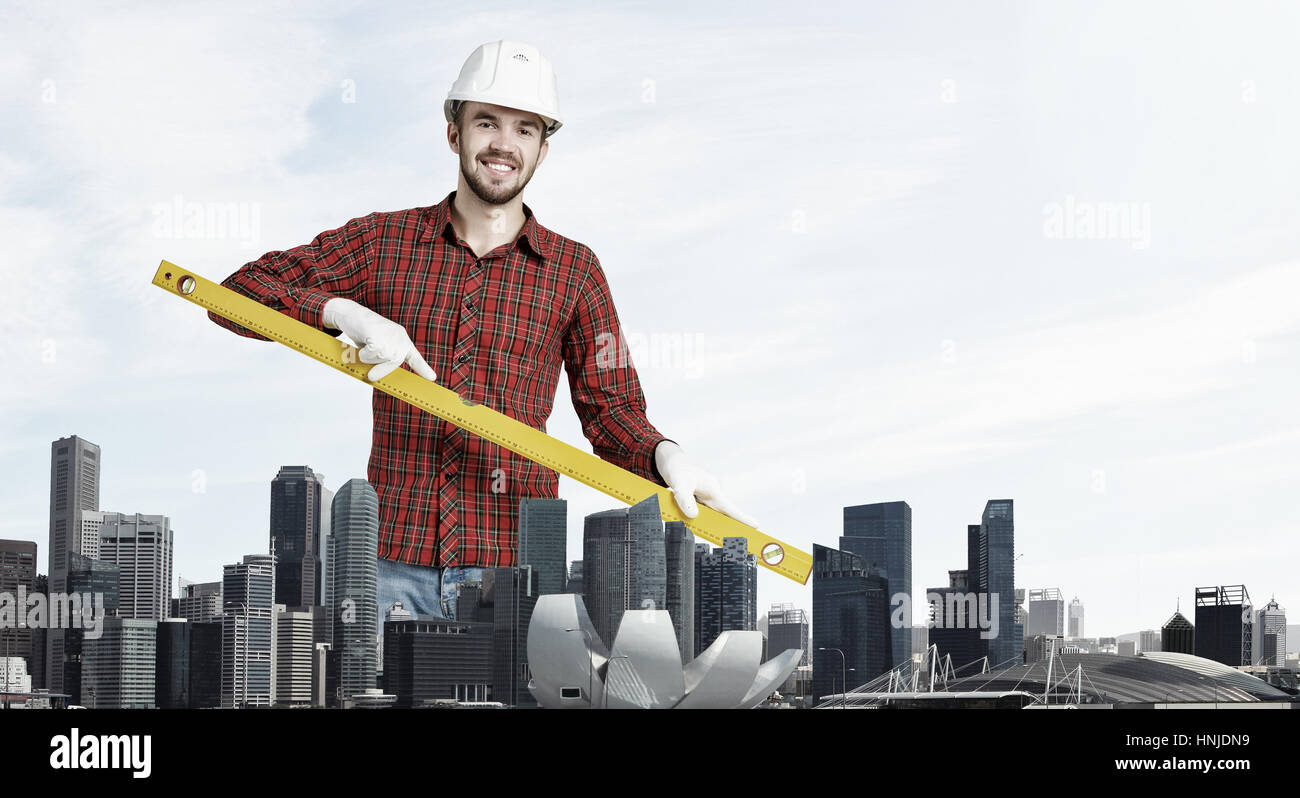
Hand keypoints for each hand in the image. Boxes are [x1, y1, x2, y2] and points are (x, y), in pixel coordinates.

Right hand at [322, 297, 437, 382]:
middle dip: (380, 369)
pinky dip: (361, 353)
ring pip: (379, 360)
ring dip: (367, 357)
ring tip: (366, 343)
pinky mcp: (378, 336)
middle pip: (394, 363)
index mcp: (402, 340)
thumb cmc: (363, 332)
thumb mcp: (376, 348)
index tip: (432, 378)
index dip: (423, 369)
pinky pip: (369, 356)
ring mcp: (390, 336)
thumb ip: (380, 362)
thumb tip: (375, 377)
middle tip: (369, 362)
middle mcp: (399, 338)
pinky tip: (363, 340)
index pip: (414, 357)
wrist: (350, 313)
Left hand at [654, 440, 757, 526]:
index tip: (756, 526)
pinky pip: (702, 509)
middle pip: (721, 515)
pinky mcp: (701, 498)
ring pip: (709, 513)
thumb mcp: (679, 483)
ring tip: (693, 511)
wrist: (673, 460)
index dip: (743, 519)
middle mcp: (713, 493)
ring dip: (704, 518)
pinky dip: (696, 512)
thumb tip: (693, 515)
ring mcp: (708, 496)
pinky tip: (686, 508)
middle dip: (723, 526)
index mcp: (713, 489)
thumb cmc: (679, 469)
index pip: (730, 508)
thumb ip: (685, 500)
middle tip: (728, 538)